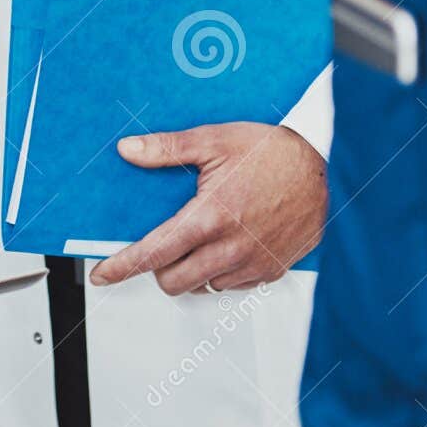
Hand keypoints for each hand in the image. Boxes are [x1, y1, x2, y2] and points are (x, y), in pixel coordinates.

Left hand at [89, 123, 326, 294]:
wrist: (324, 165)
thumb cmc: (271, 151)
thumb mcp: (213, 140)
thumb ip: (166, 148)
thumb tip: (128, 150)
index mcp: (211, 216)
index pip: (154, 253)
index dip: (122, 266)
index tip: (102, 275)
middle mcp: (232, 247)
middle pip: (174, 281)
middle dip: (158, 268)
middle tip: (160, 244)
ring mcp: (254, 263)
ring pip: (203, 286)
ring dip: (190, 270)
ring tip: (195, 240)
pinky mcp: (272, 270)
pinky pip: (232, 285)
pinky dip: (218, 272)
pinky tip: (223, 245)